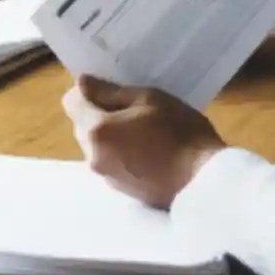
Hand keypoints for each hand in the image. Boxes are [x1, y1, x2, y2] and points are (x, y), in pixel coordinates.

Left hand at [62, 75, 225, 209]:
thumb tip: (82, 83)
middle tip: (135, 110)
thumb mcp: (149, 99)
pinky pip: (110, 163)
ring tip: (145, 132)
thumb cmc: (181, 133)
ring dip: (111, 135)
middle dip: (99, 113)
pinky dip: (121, 154)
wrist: (203, 183)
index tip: (112, 89)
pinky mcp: (120, 191)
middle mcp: (92, 156)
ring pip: (96, 145)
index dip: (87, 91)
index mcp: (96, 131)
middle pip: (82, 125)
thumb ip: (110, 91)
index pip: (71, 102)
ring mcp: (105, 177)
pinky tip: (149, 153)